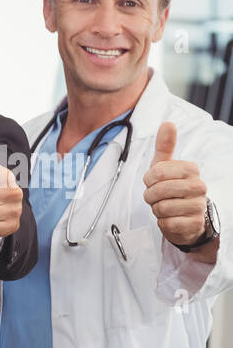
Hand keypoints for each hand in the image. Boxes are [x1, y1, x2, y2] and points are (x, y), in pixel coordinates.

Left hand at [143, 122, 209, 247]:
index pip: (156, 172)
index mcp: (191, 169)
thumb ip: (165, 147)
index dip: (149, 180)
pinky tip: (171, 219)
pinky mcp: (194, 224)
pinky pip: (166, 223)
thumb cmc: (171, 188)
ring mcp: (198, 206)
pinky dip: (163, 222)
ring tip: (165, 207)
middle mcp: (199, 186)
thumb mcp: (165, 167)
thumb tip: (167, 123)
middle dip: (150, 196)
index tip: (154, 182)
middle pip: (157, 190)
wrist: (185, 217)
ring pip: (160, 208)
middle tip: (157, 197)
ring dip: (156, 210)